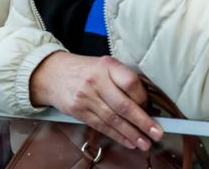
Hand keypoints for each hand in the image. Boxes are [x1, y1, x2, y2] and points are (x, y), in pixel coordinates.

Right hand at [29, 51, 163, 151]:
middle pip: (123, 105)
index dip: (142, 97)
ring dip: (131, 134)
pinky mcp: (78, 111)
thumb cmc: (84, 70)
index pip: (130, 82)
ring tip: (145, 143)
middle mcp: (96, 80)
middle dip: (142, 122)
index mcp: (107, 65)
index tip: (150, 107)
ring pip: (113, 120)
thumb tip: (145, 103)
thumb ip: (121, 79)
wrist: (51, 73)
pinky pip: (101, 126)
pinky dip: (117, 136)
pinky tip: (128, 141)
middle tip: (156, 133)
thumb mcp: (103, 65)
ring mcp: (86, 97)